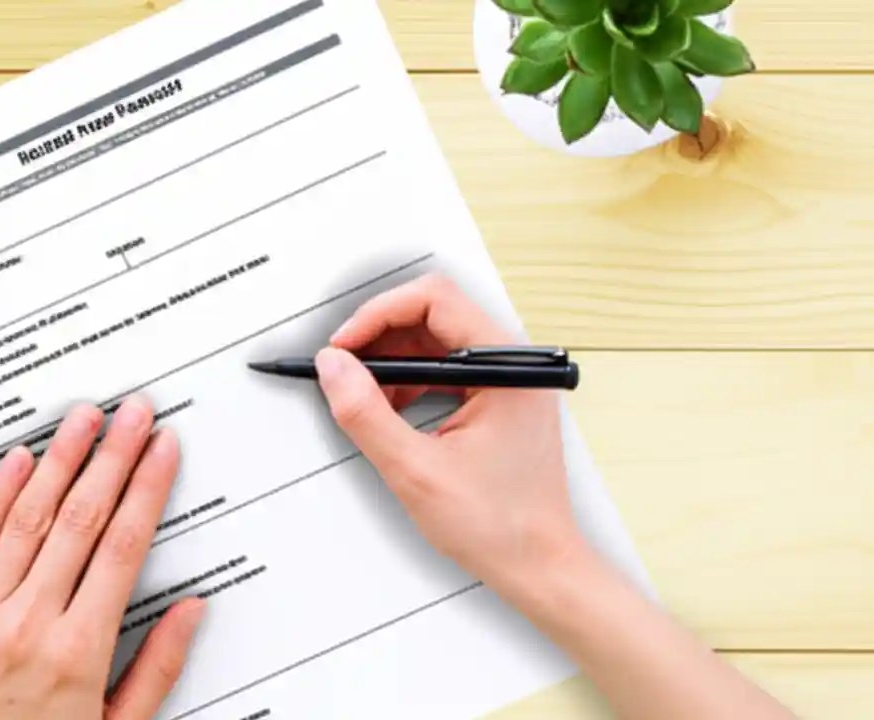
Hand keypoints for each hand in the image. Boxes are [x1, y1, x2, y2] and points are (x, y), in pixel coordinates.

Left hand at [0, 397, 204, 719]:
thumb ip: (157, 667)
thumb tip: (192, 610)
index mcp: (76, 652)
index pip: (123, 545)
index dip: (147, 487)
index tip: (163, 451)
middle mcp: (26, 625)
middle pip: (82, 518)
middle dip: (113, 456)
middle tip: (134, 414)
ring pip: (29, 518)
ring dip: (61, 459)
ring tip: (83, 419)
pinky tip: (19, 461)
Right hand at [314, 274, 584, 598]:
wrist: (540, 566)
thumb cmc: (502, 527)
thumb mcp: (416, 471)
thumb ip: (366, 414)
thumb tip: (333, 368)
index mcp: (507, 368)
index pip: (434, 300)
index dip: (378, 314)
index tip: (344, 346)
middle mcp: (513, 365)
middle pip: (434, 315)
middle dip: (381, 337)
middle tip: (344, 368)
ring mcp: (509, 381)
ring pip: (437, 341)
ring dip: (394, 362)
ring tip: (365, 398)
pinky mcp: (500, 400)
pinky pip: (447, 369)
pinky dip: (411, 383)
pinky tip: (390, 412)